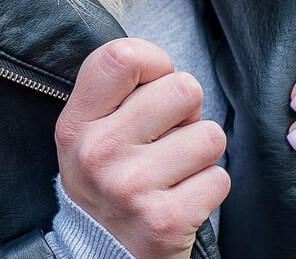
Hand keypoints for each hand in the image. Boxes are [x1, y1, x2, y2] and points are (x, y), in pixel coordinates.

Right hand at [55, 38, 229, 258]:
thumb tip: (164, 65)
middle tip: (167, 136)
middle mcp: (98, 152)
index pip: (123, 56)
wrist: (103, 257)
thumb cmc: (108, 179)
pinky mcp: (164, 222)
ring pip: (210, 135)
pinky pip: (219, 178)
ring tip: (174, 168)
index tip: (155, 82)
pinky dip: (208, 187)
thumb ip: (117, 92)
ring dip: (201, 152)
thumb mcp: (89, 132)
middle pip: (183, 89)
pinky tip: (181, 197)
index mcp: (76, 123)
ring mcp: (131, 188)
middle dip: (187, 111)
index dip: (155, 61)